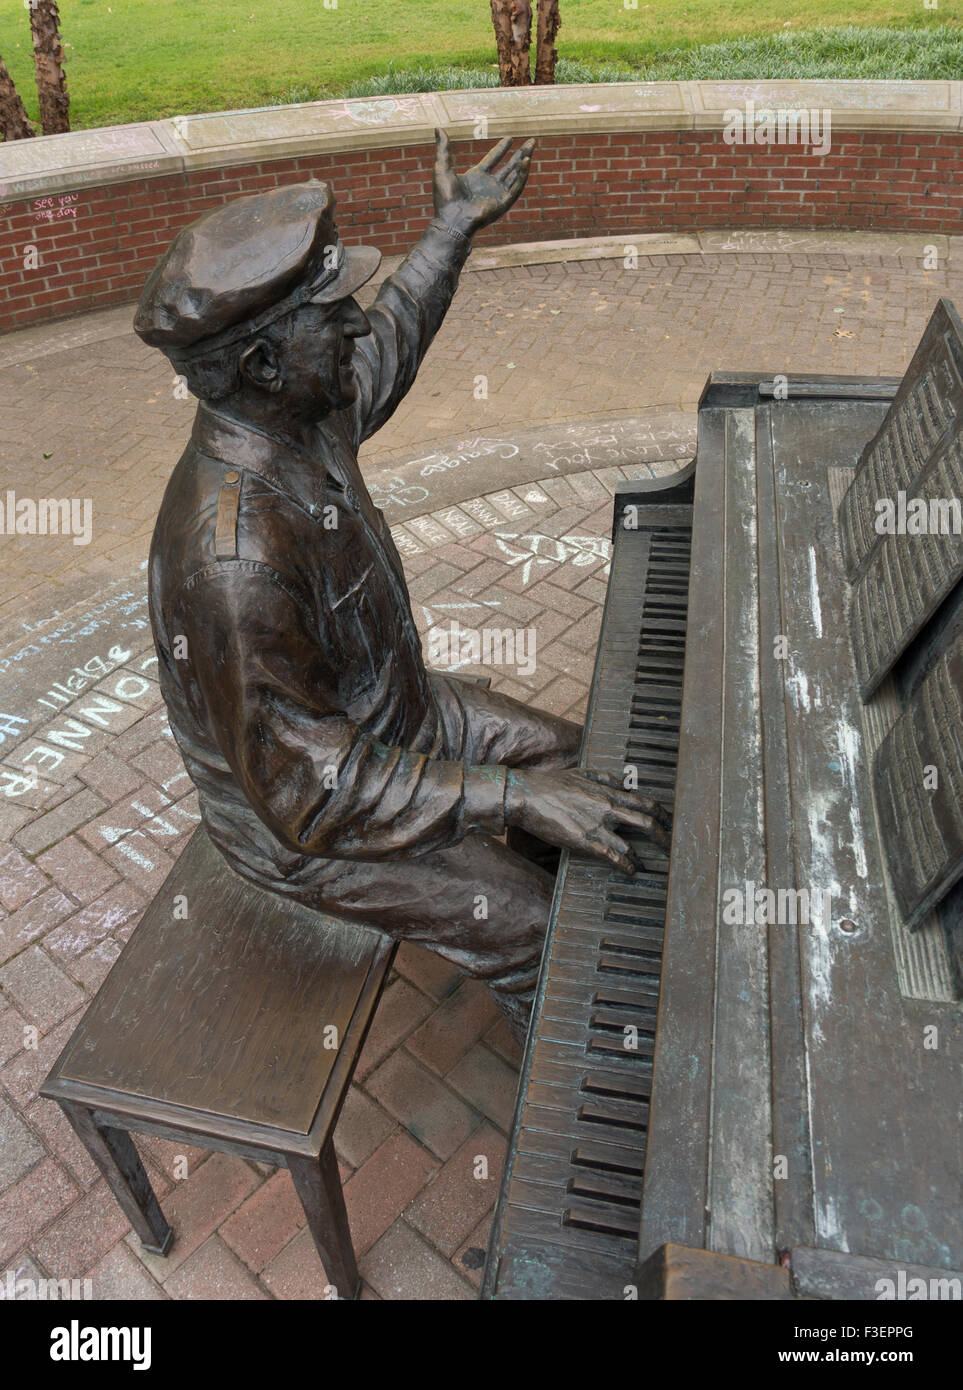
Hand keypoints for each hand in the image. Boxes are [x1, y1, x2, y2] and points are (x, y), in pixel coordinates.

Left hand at [432, 127, 534, 238]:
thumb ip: (443, 148)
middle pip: (508, 166)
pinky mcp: (504, 202)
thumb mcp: (442, 167)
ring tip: (532, 146)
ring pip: (515, 174)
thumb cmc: (445, 197)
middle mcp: (489, 185)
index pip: (492, 160)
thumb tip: (438, 128)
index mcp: (476, 177)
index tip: (509, 139)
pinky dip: (523, 173)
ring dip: (524, 160)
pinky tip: (527, 160)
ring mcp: (497, 194)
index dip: (501, 149)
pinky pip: (517, 186)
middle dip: (520, 153)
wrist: (452, 218)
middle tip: (531, 141)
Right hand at [505, 768, 671, 875]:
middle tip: (670, 847)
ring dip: (642, 858)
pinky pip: (612, 856)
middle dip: (663, 837)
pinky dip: (625, 865)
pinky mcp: (584, 841)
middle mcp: (607, 808)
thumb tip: (625, 784)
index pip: (645, 802)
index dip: (662, 814)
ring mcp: (596, 825)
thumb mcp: (583, 773)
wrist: (528, 796)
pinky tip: (630, 870)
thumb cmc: (552, 784)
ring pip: (631, 845)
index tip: (669, 823)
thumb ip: (606, 778)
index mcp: (608, 792)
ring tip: (647, 865)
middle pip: (646, 823)